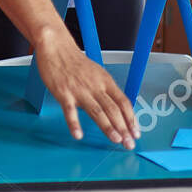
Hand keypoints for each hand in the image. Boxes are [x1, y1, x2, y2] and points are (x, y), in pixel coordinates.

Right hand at [33, 25, 137, 147]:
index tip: (135, 132)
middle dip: (123, 128)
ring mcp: (79, 90)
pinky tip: (78, 134)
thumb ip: (105, 90)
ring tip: (116, 140)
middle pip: (113, 109)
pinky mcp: (64, 93)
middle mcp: (95, 86)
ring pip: (97, 111)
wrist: (56, 47)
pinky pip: (70, 111)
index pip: (123, 102)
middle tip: (129, 143)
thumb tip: (116, 107)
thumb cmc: (75, 62)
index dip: (131, 118)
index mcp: (105, 81)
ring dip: (108, 127)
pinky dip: (74, 124)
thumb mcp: (97, 73)